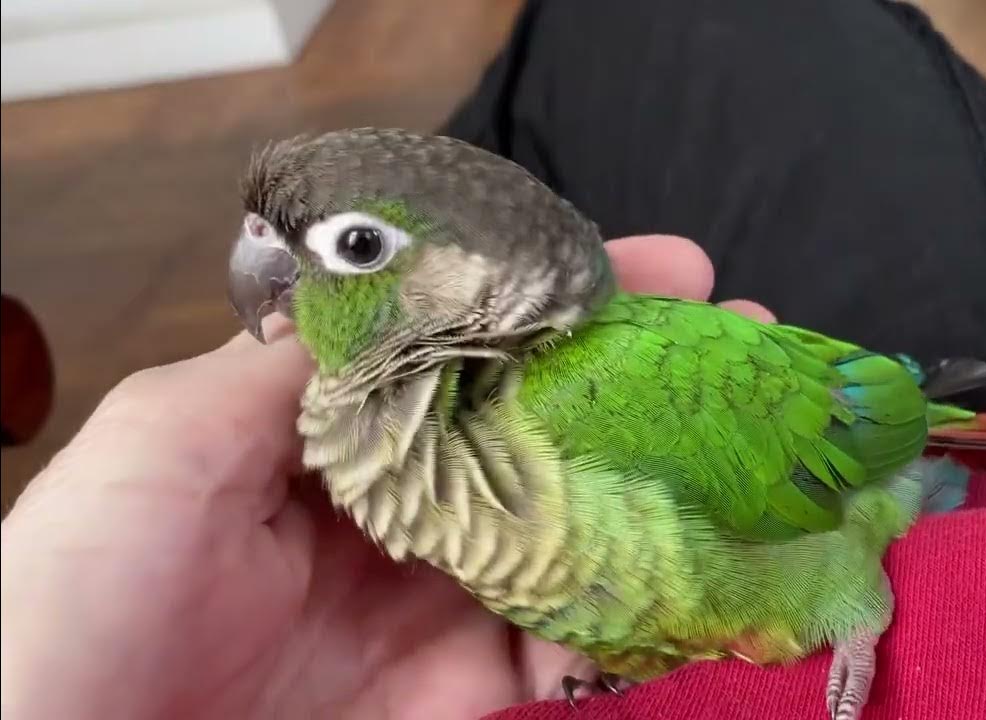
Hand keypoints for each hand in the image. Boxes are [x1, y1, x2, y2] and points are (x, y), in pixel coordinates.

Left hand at [0, 236, 773, 719]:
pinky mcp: (460, 693)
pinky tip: (696, 566)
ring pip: (572, 529)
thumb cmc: (75, 598)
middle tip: (745, 346)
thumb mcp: (161, 443)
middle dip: (644, 384)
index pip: (467, 349)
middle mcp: (394, 507)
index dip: (563, 305)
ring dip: (665, 484)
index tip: (662, 269)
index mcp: (325, 436)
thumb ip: (288, 364)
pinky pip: (566, 643)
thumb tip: (406, 291)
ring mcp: (434, 601)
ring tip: (755, 448)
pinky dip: (635, 609)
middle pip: (540, 432)